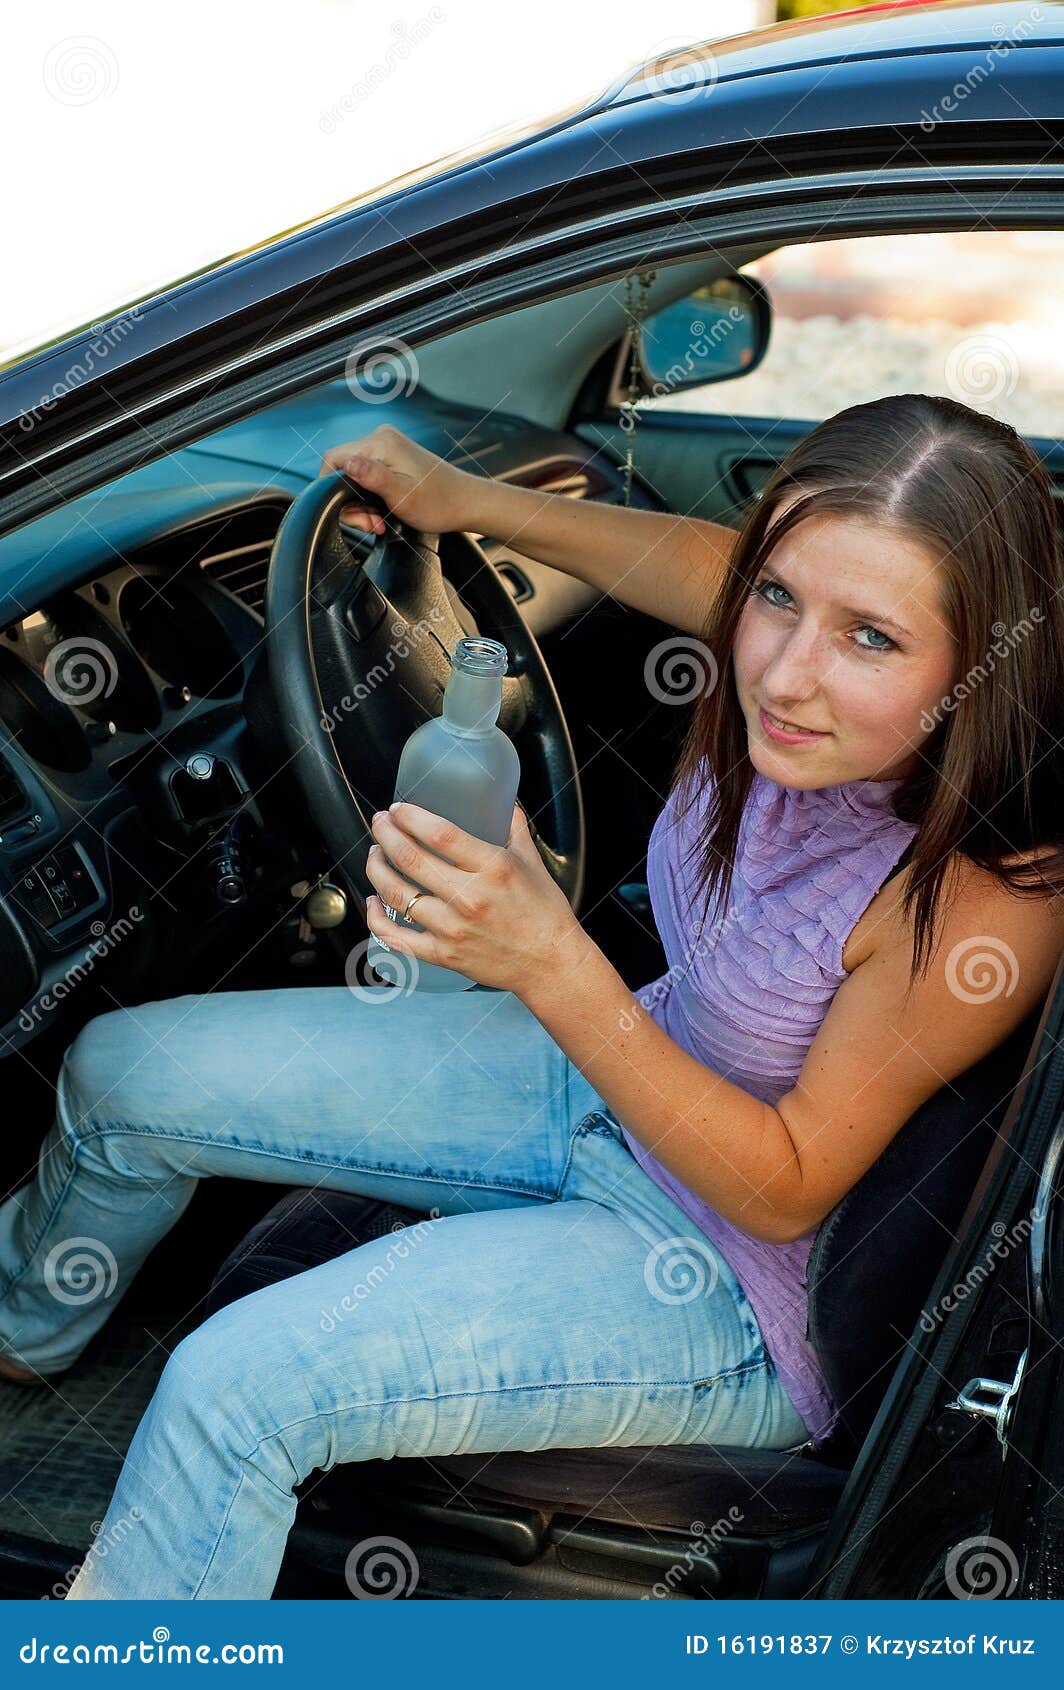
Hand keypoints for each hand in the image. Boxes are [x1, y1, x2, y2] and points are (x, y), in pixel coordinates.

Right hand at [318, 423, 478, 535]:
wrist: (465, 503)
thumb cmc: (438, 502)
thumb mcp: (402, 494)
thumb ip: (372, 477)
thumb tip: (347, 463)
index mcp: (381, 443)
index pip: (333, 458)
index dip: (330, 488)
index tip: (346, 512)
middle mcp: (381, 438)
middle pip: (343, 470)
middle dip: (351, 502)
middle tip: (370, 523)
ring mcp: (387, 448)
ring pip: (354, 477)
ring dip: (361, 504)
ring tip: (378, 521)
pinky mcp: (392, 459)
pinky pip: (367, 478)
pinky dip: (370, 498)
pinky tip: (383, 513)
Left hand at [364, 799, 583, 996]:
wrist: (550, 964)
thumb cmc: (544, 913)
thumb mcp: (532, 863)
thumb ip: (513, 829)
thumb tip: (503, 802)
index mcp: (493, 868)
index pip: (440, 833)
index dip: (411, 817)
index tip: (399, 809)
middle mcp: (469, 897)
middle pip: (410, 858)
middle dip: (386, 834)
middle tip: (380, 823)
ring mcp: (453, 928)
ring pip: (397, 893)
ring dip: (377, 869)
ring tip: (375, 854)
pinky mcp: (444, 954)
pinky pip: (397, 937)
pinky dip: (376, 918)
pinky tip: (372, 901)